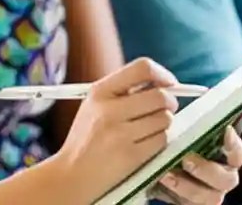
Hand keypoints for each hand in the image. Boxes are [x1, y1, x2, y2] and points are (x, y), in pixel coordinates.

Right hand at [54, 58, 180, 198]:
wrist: (72, 173)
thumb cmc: (87, 138)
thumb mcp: (94, 105)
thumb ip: (122, 91)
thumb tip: (163, 83)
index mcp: (99, 91)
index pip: (142, 68)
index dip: (162, 74)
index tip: (169, 83)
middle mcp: (109, 110)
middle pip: (160, 96)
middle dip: (169, 103)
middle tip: (165, 109)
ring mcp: (120, 134)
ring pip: (165, 119)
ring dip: (163, 124)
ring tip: (147, 129)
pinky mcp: (131, 156)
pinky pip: (162, 140)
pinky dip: (159, 141)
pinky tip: (144, 144)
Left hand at [150, 127, 241, 204]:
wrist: (155, 172)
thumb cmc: (173, 148)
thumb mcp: (180, 137)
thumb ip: (186, 127)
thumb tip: (177, 104)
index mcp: (224, 158)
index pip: (236, 152)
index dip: (233, 143)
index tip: (225, 130)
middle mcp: (222, 177)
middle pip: (227, 179)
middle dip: (207, 170)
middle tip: (186, 159)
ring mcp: (210, 194)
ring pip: (209, 197)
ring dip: (186, 186)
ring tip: (166, 174)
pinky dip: (175, 196)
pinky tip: (159, 184)